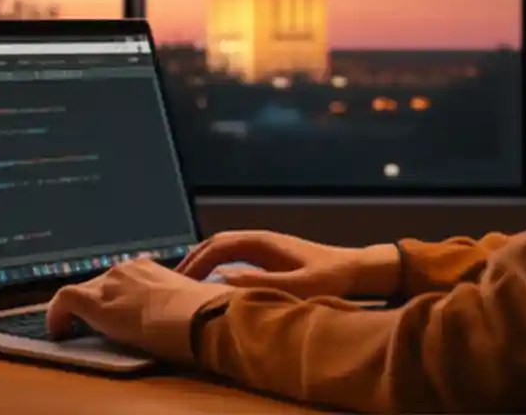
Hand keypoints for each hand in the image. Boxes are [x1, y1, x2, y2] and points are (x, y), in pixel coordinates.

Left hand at [46, 258, 233, 359]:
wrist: (195, 318)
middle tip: (93, 328)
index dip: (115, 297)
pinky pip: (63, 301)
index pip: (122, 279)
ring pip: (82, 292)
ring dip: (79, 312)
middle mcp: (126, 269)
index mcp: (150, 268)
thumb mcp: (188, 302)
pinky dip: (56, 315)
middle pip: (99, 285)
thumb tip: (182, 315)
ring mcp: (110, 283)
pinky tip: (59, 332)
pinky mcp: (94, 302)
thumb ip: (176, 302)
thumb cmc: (201, 314)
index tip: (117, 313)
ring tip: (75, 332)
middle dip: (94, 305)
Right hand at [176, 230, 399, 298]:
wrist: (353, 269)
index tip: (180, 281)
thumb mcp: (300, 284)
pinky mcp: (267, 257)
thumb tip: (224, 278)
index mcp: (263, 242)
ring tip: (184, 284)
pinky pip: (233, 256)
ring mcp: (263, 247)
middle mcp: (259, 240)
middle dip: (192, 260)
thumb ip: (263, 283)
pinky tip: (209, 283)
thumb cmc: (330, 277)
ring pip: (222, 249)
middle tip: (172, 283)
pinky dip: (215, 265)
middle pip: (215, 244)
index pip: (218, 247)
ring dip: (202, 262)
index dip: (196, 262)